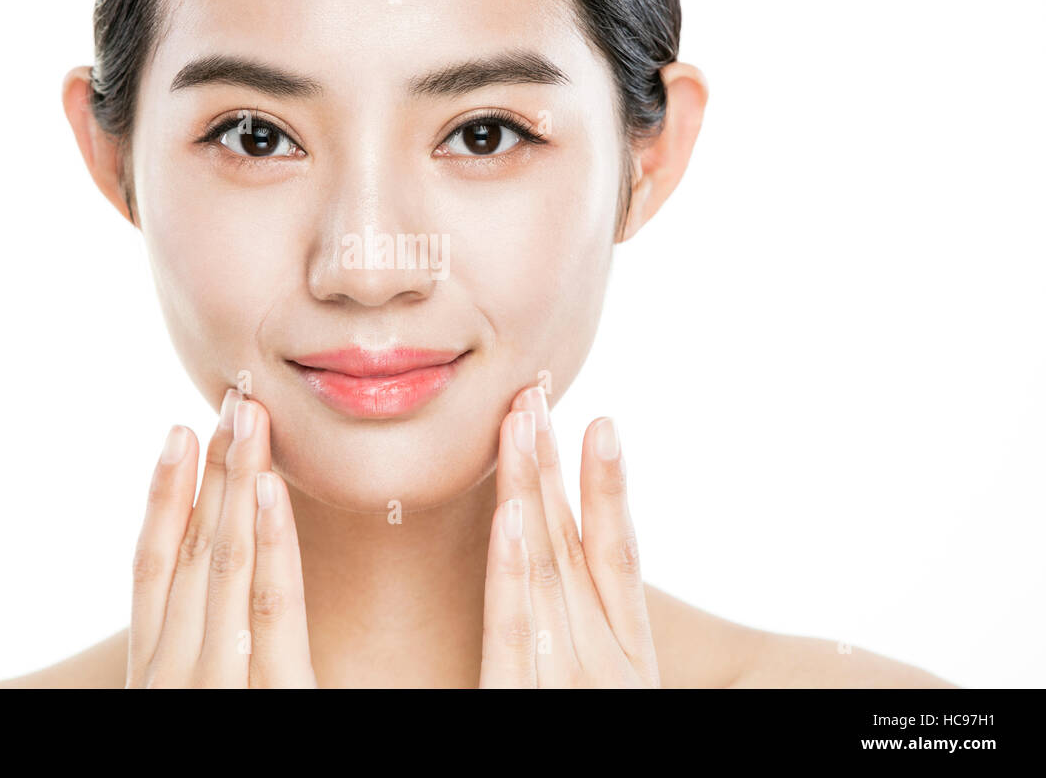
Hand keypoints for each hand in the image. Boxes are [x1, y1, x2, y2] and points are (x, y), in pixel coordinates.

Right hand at [125, 391, 316, 687]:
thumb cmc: (220, 766)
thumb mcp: (200, 697)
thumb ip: (204, 659)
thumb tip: (215, 606)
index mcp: (154, 672)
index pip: (152, 568)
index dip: (164, 496)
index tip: (178, 434)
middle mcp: (173, 673)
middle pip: (190, 550)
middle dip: (209, 469)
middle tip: (231, 402)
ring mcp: (215, 684)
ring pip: (226, 561)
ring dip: (236, 482)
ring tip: (249, 418)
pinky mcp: (273, 696)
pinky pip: (273, 609)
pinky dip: (271, 543)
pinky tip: (271, 488)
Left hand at [480, 385, 659, 687]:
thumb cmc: (588, 740)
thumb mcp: (598, 693)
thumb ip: (582, 644)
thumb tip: (567, 588)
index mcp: (625, 654)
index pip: (616, 554)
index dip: (607, 486)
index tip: (599, 423)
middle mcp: (602, 658)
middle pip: (573, 543)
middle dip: (554, 464)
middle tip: (534, 395)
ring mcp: (568, 680)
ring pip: (545, 565)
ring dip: (533, 486)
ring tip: (523, 420)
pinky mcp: (519, 700)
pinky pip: (512, 628)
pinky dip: (512, 568)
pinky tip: (510, 513)